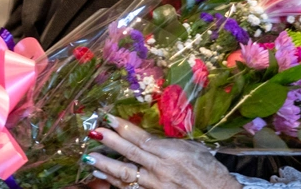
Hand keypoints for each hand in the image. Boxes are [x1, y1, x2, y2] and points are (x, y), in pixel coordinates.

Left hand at [83, 115, 240, 188]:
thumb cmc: (210, 171)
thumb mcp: (193, 149)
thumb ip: (170, 143)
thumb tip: (149, 136)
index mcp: (172, 152)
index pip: (142, 138)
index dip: (125, 128)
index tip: (109, 118)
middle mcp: (162, 169)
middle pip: (131, 154)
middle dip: (110, 142)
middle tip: (93, 133)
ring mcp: (157, 186)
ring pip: (126, 175)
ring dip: (106, 166)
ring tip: (90, 158)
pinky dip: (116, 183)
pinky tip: (103, 177)